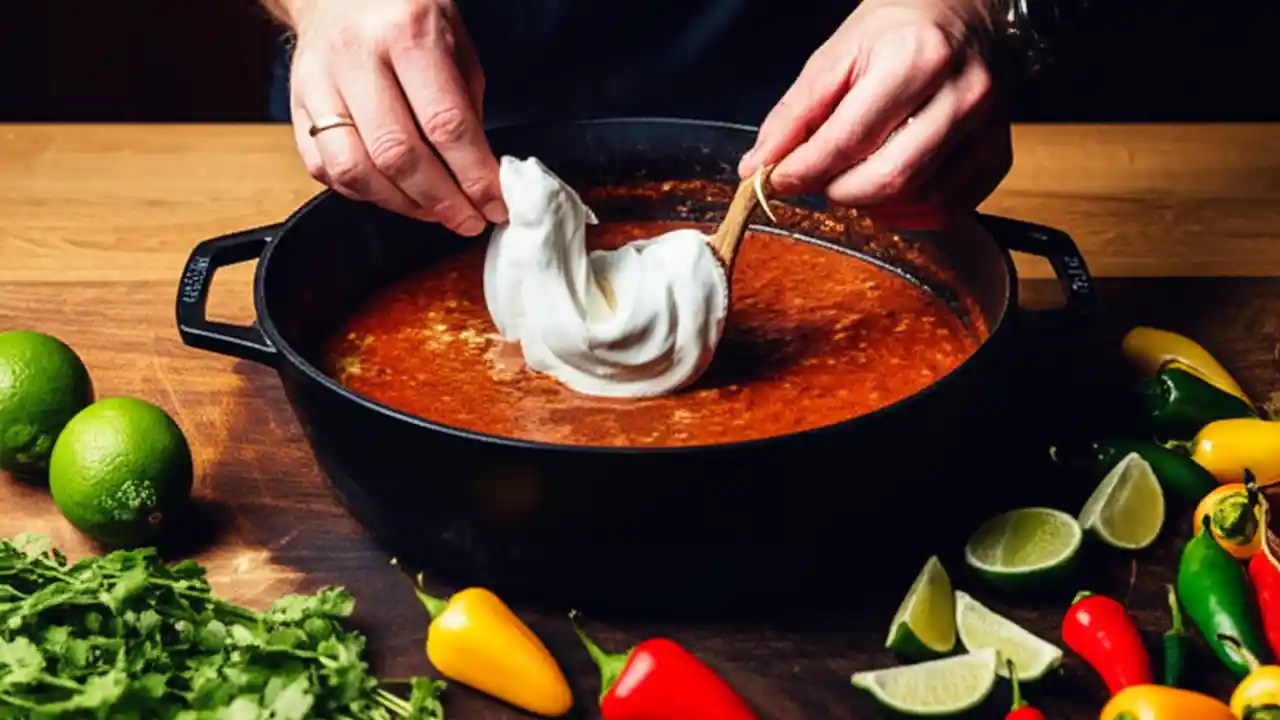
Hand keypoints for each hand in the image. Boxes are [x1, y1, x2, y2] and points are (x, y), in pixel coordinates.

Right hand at [287, 0, 505, 235]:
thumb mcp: (454, 42)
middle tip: (468, 220)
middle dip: (442, 201)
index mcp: (408, 33)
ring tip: (434, 211)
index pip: (445, 125)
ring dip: (402, 205)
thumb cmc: (405, 17)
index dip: (474, 176)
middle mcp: (358, 58)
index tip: (495, 204)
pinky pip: (327, 170)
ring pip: (356, 171)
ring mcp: (319, 84)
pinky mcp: (296, 108)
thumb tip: (481, 176)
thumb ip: (467, 107)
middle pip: (398, 155)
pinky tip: (394, 193)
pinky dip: (365, 194)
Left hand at [739, 0, 1011, 228]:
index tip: (777, 179)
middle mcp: (961, 94)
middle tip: (819, 179)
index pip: (848, 139)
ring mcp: (987, 128)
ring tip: (853, 177)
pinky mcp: (999, 155)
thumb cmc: (896, 30)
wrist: (963, 10)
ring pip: (917, 200)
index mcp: (915, 59)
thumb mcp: (835, 56)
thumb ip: (794, 114)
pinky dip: (907, 213)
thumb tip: (757, 167)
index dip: (804, 170)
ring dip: (870, 204)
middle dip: (837, 192)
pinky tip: (888, 190)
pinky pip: (948, 210)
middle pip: (888, 179)